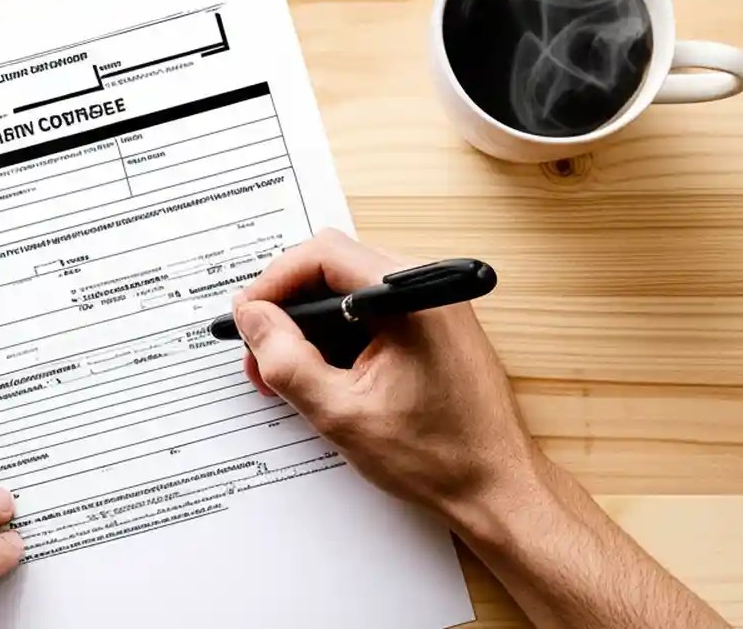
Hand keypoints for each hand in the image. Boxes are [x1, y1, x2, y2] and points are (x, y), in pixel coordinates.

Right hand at [234, 230, 539, 520]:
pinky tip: (321, 377)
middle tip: (259, 355)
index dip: (273, 283)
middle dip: (287, 310)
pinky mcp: (431, 325)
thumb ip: (287, 361)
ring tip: (287, 376)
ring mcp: (431, 305)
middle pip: (332, 268)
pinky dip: (336, 338)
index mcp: (410, 296)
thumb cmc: (439, 456)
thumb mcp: (342, 413)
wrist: (496, 488)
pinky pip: (369, 314)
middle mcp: (424, 287)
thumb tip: (252, 319)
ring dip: (309, 328)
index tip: (245, 318)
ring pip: (346, 292)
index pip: (323, 255)